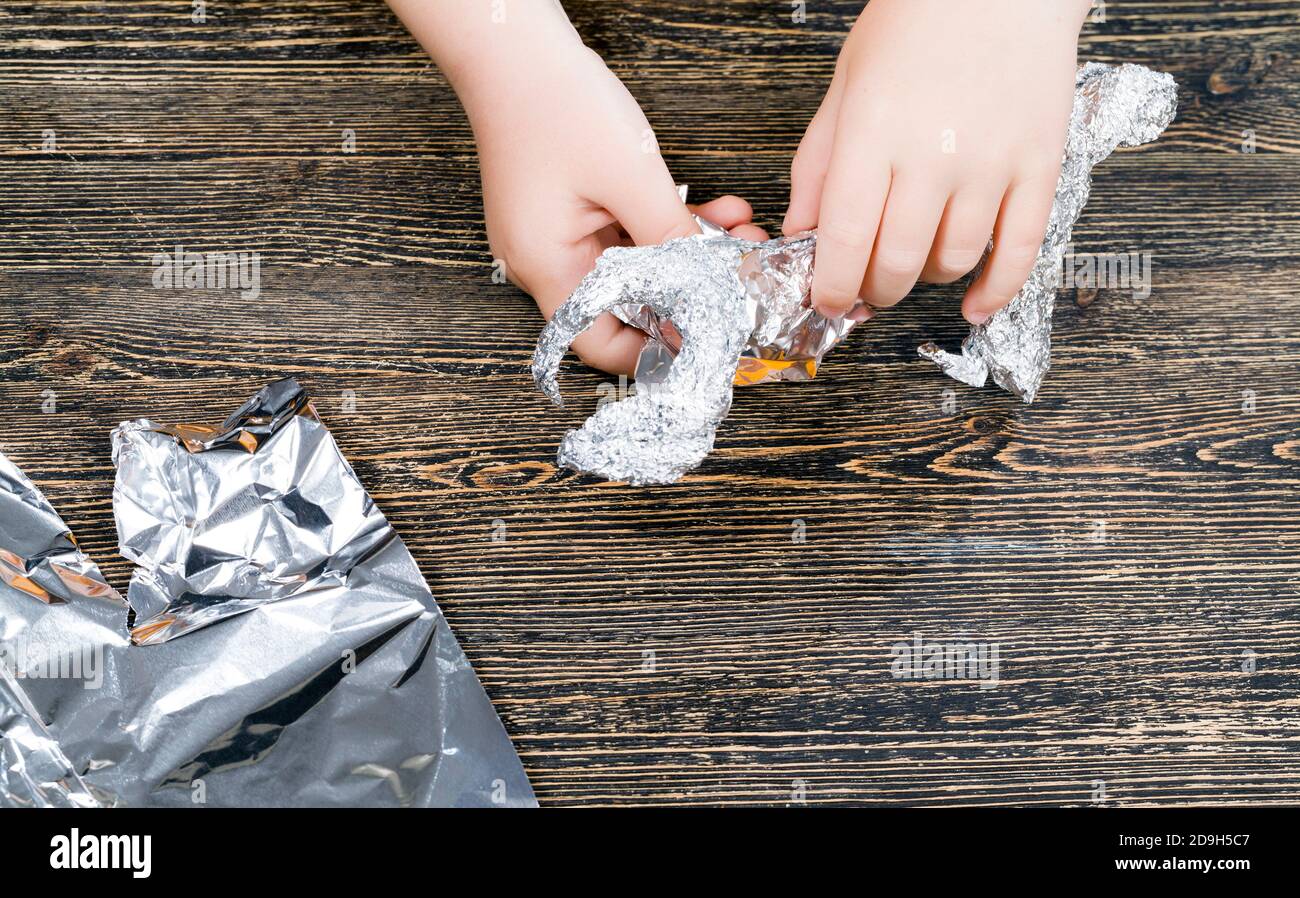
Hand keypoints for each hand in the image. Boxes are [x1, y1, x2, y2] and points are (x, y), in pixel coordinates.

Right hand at [469, 44, 765, 373]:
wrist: (516, 47)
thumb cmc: (556, 106)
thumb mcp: (633, 180)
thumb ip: (673, 239)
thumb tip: (707, 286)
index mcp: (547, 268)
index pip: (599, 342)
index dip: (654, 349)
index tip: (705, 338)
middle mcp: (545, 260)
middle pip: (623, 306)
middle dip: (687, 291)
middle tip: (736, 277)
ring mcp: (557, 234)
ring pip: (635, 267)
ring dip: (687, 252)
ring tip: (736, 233)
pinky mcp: (571, 209)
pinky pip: (627, 235)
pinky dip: (667, 226)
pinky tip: (714, 209)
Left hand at [783, 0, 1092, 323]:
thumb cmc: (916, 22)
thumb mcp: (845, 84)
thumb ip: (818, 163)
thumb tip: (799, 233)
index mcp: (874, 131)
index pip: (843, 237)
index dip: (829, 285)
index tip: (825, 301)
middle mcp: (933, 153)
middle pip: (896, 262)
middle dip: (873, 290)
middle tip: (865, 287)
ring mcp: (992, 162)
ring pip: (952, 262)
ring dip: (924, 280)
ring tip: (912, 263)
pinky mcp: (1039, 165)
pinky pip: (1020, 251)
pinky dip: (996, 291)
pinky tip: (976, 306)